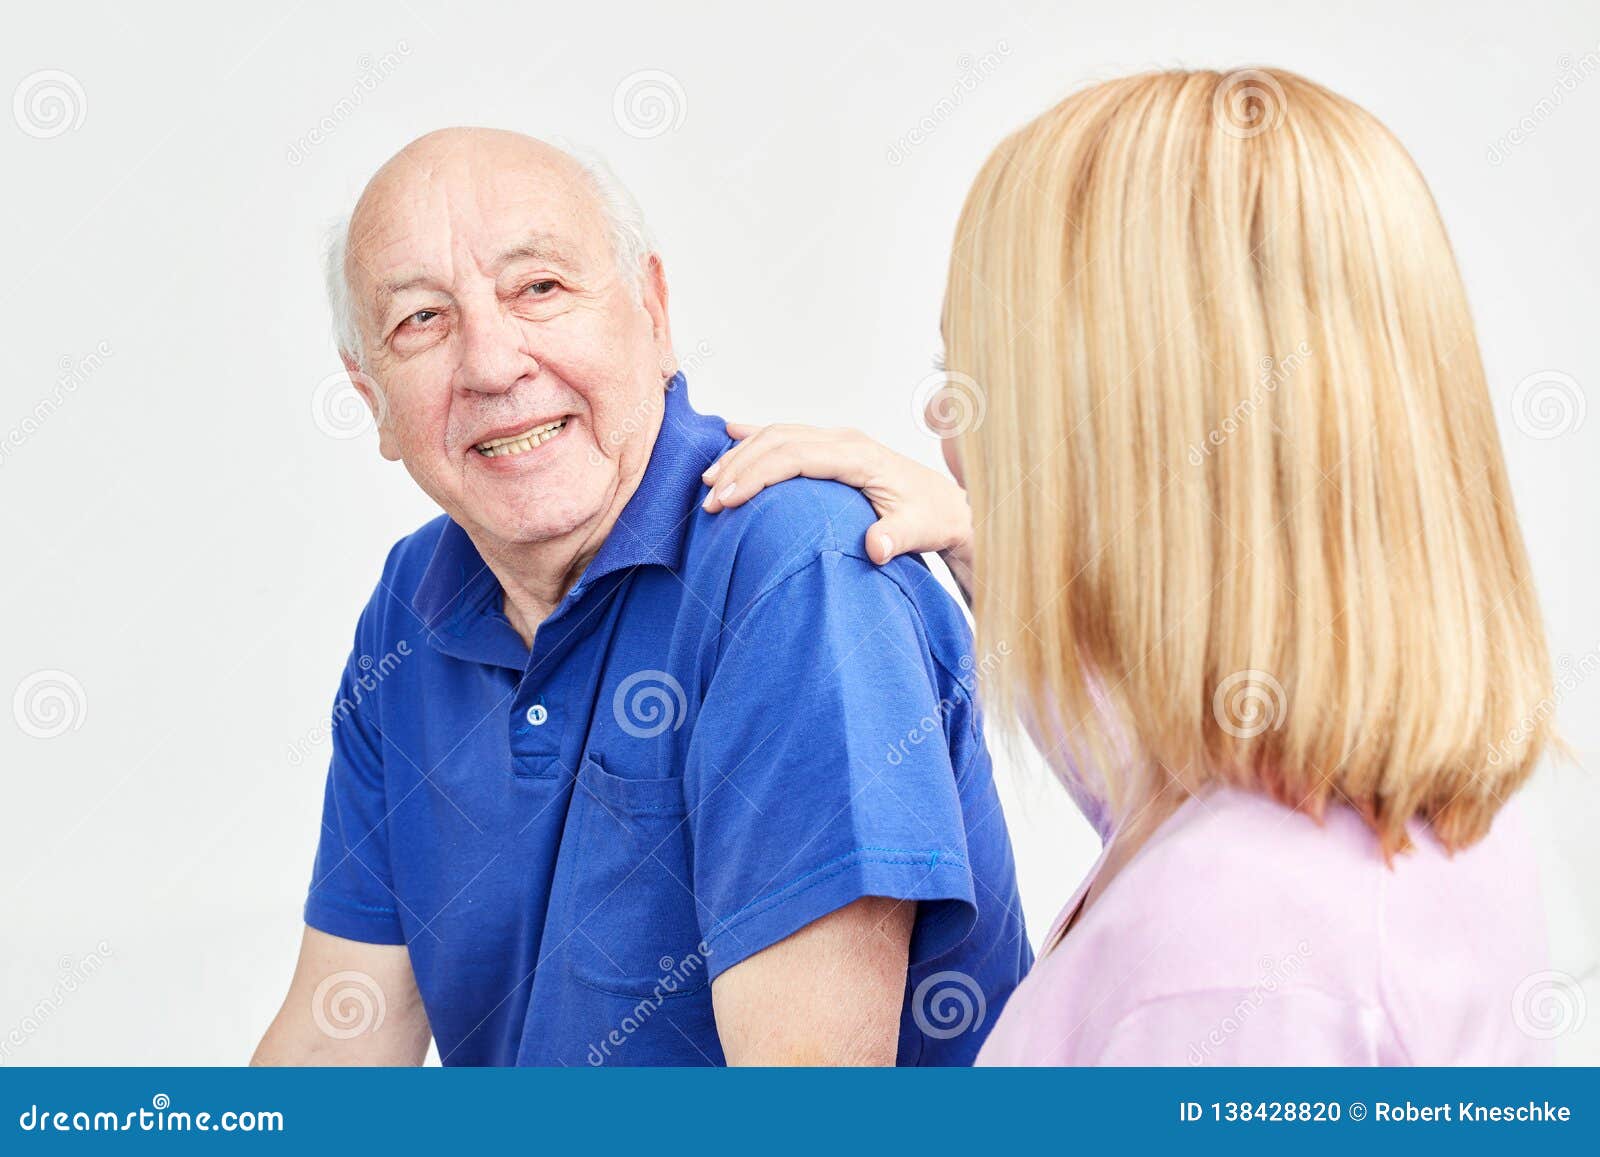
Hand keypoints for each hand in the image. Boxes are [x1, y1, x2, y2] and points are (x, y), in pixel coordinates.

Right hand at [701, 423, 973, 598]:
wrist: (950, 505)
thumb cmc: (933, 518)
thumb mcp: (920, 531)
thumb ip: (897, 538)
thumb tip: (876, 547)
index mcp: (860, 456)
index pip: (794, 455)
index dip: (756, 474)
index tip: (726, 499)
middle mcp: (845, 441)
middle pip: (778, 440)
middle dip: (738, 466)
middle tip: (710, 499)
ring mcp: (838, 441)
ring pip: (778, 434)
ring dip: (741, 454)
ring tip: (710, 482)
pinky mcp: (834, 448)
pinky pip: (788, 435)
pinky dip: (756, 436)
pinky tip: (730, 436)